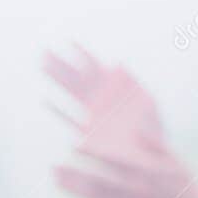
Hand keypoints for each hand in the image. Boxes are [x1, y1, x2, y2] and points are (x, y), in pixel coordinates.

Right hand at [43, 46, 163, 152]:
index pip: (97, 69)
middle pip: (79, 79)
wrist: (153, 156)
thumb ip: (132, 86)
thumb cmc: (155, 130)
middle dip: (63, 65)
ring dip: (58, 80)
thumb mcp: (148, 104)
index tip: (69, 41)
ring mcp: (94, 116)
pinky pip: (71, 120)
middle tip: (45, 51)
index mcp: (117, 90)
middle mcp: (102, 101)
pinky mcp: (90, 133)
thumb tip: (118, 63)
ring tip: (43, 65)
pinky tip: (46, 100)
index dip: (83, 55)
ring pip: (73, 94)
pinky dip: (59, 111)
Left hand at [54, 139, 197, 197]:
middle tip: (54, 166)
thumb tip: (135, 130)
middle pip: (98, 181)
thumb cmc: (187, 188)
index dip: (93, 153)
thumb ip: (156, 145)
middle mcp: (136, 193)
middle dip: (74, 173)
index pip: (114, 161)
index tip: (74, 146)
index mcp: (147, 174)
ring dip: (74, 192)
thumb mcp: (176, 162)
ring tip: (57, 182)